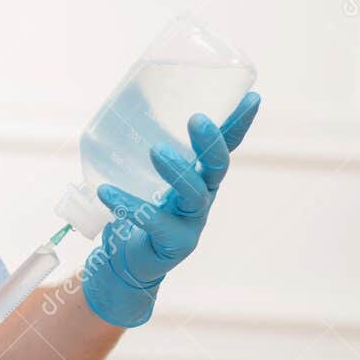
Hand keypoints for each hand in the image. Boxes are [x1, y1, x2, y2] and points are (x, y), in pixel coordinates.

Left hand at [81, 91, 260, 327]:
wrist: (124, 263)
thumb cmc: (138, 211)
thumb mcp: (144, 175)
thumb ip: (144, 147)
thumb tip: (128, 100)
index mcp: (201, 177)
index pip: (226, 146)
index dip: (239, 123)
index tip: (252, 97)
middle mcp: (202, 197)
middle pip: (218, 168)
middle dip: (212, 143)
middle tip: (197, 119)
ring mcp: (191, 222)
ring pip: (195, 194)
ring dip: (178, 171)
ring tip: (156, 152)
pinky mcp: (173, 243)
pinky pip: (153, 220)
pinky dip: (128, 203)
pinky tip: (107, 191)